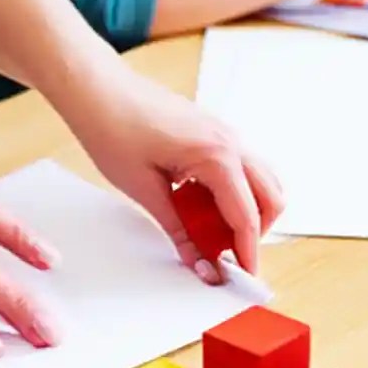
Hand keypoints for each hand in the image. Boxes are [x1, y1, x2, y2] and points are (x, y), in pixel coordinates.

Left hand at [61, 70, 284, 282]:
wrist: (97, 89)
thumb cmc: (113, 128)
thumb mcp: (144, 190)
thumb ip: (179, 230)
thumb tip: (200, 261)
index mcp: (216, 155)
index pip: (246, 216)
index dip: (247, 252)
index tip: (244, 277)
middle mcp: (230, 141)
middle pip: (271, 198)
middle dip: (254, 232)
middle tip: (225, 255)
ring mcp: (225, 134)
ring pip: (261, 182)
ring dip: (246, 211)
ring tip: (208, 231)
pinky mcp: (213, 133)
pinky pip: (241, 169)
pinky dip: (232, 194)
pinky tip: (198, 204)